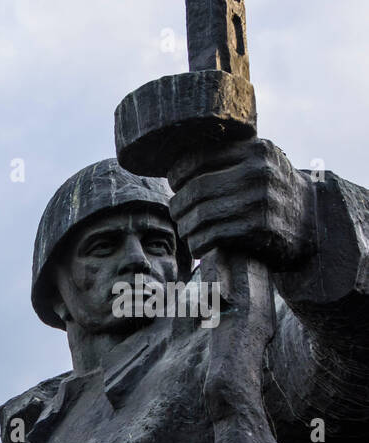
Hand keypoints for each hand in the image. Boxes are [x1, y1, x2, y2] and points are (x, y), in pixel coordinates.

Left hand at [167, 139, 315, 270]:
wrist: (314, 219)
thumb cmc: (273, 190)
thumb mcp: (261, 162)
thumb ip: (229, 157)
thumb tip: (175, 168)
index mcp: (255, 150)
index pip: (198, 158)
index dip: (178, 175)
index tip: (176, 186)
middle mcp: (258, 172)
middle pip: (196, 189)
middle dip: (179, 205)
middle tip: (178, 214)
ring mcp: (259, 200)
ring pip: (200, 215)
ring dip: (186, 228)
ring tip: (187, 232)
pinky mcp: (258, 229)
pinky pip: (211, 236)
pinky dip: (198, 244)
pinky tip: (199, 246)